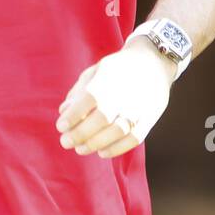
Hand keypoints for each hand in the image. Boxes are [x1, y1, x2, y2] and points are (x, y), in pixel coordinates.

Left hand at [56, 38, 175, 158]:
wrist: (154, 62)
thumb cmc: (117, 69)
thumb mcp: (96, 71)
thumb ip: (79, 91)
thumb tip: (63, 112)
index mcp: (110, 75)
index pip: (90, 98)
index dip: (74, 115)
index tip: (60, 126)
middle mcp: (126, 91)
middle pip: (103, 117)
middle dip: (81, 133)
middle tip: (66, 142)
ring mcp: (140, 106)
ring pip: (118, 130)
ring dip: (96, 143)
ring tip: (80, 149)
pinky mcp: (151, 118)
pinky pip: (134, 138)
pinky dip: (117, 148)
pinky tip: (102, 152)